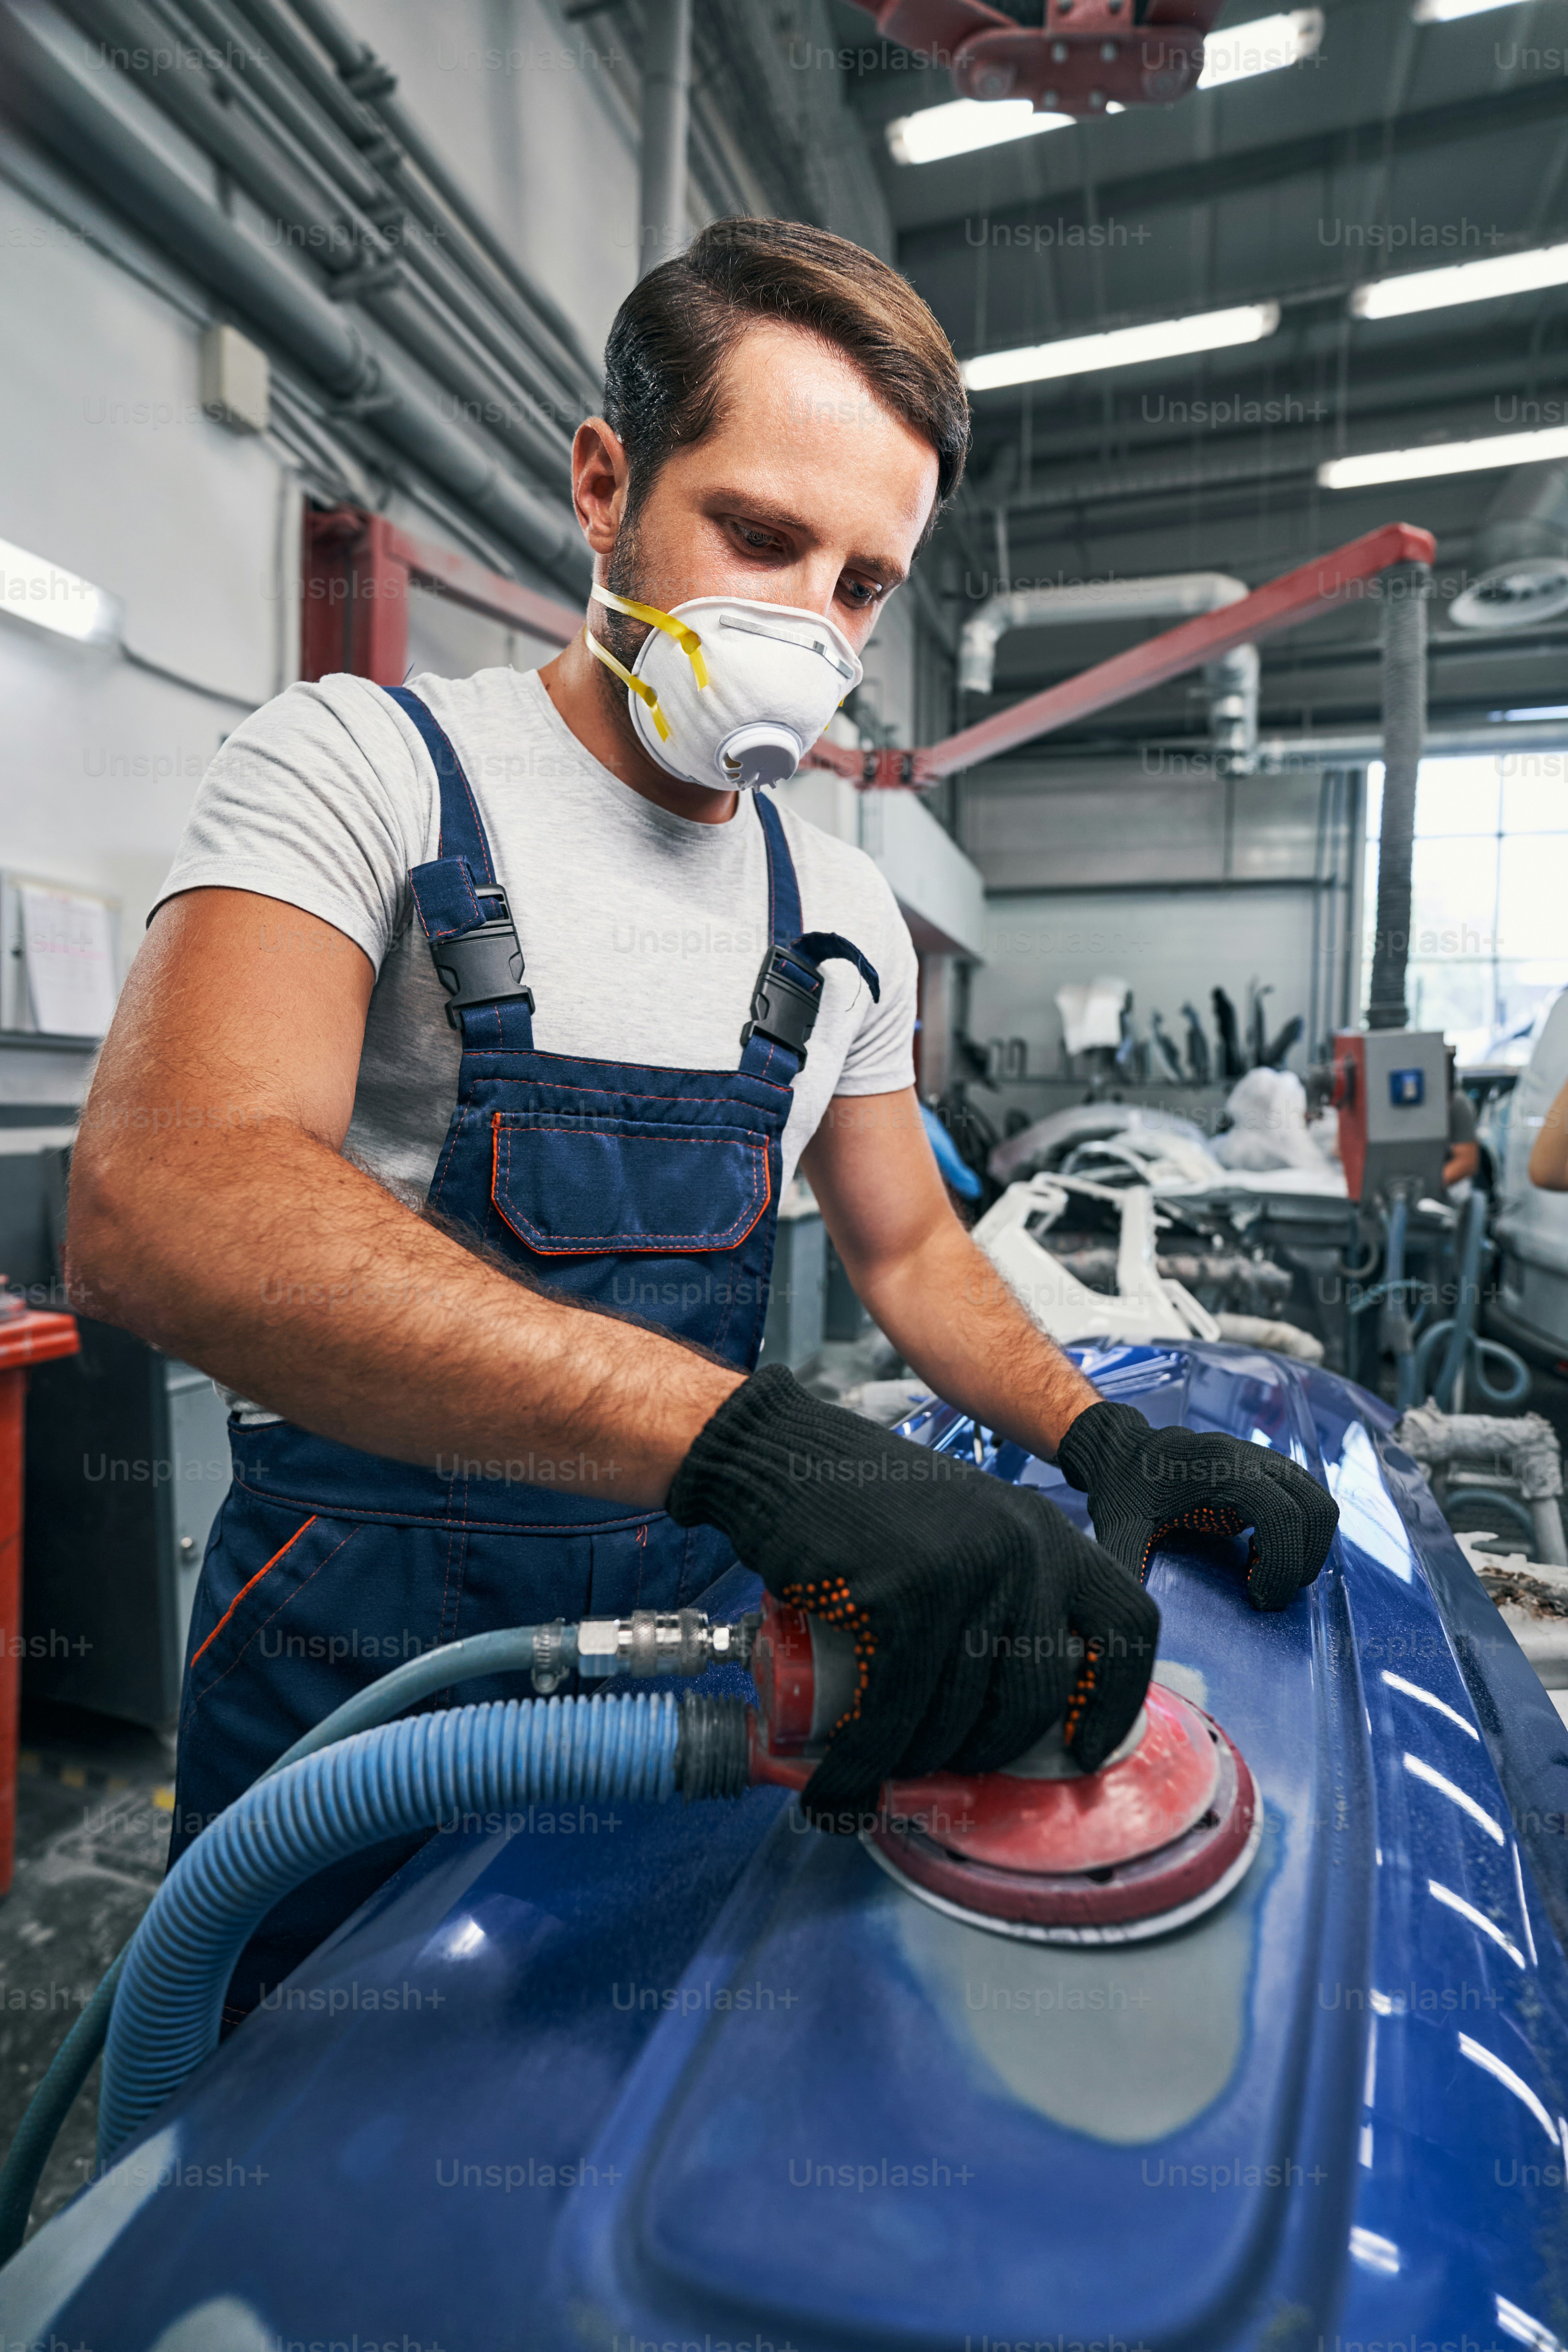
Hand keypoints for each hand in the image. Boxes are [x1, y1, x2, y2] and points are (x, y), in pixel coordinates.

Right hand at [668, 1365, 1159, 1828]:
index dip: (1116, 1701)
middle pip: (1037, 1693)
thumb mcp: (969, 1531)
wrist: (789, 1460)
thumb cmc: (873, 1510)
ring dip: (917, 1764)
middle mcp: (1026, 1550)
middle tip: (946, 1765)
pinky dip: (864, 1763)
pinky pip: (896, 1709)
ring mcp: (968, 1571)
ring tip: (880, 1773)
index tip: (1081, 1752)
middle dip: (990, 1750)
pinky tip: (839, 1788)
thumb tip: (1016, 1711)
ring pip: (961, 1712)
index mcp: (1051, 1535)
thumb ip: (1006, 1590)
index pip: (1129, 1626)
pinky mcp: (906, 1594)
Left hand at [1057, 1398, 1337, 1611]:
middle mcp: (1253, 1457)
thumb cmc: (1123, 1489)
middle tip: (1265, 1593)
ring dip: (1305, 1548)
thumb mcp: (1118, 1528)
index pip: (1281, 1514)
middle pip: (1316, 1509)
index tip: (1257, 1599)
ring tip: (1261, 1573)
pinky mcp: (1270, 1471)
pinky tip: (1257, 1553)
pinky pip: (1308, 1501)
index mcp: (1221, 1467)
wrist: (1123, 1451)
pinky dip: (1299, 1534)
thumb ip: (1125, 1566)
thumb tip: (1131, 1614)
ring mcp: (1266, 1460)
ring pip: (1320, 1504)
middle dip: (1301, 1560)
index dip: (1281, 1563)